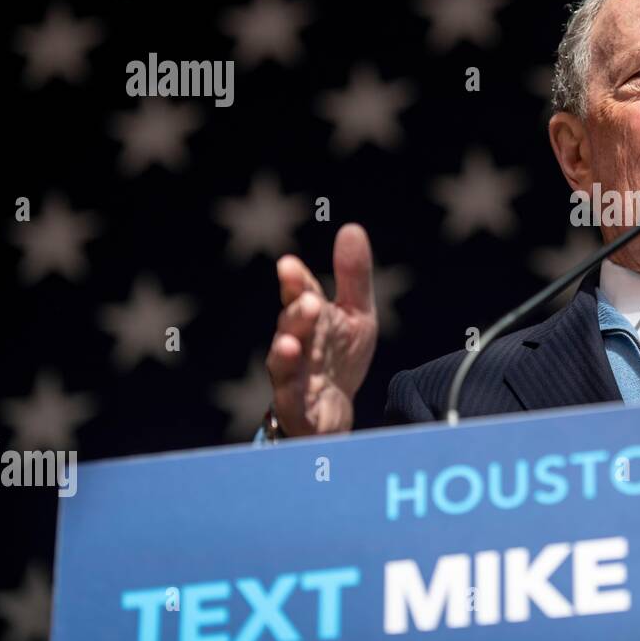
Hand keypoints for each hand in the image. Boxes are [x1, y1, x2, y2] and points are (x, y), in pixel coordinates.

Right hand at [265, 223, 377, 435]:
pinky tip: (294, 392)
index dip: (296, 282)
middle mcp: (296, 345)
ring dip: (285, 354)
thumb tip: (351, 228)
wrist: (336, 412)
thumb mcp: (356, 315)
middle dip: (296, 314)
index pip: (301, 295)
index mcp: (310, 319)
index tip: (289, 265)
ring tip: (291, 343)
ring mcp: (293, 378)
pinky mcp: (298, 410)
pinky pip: (290, 403)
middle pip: (291, 327)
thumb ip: (353, 277)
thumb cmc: (338, 359)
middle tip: (308, 301)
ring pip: (283, 365)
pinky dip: (291, 396)